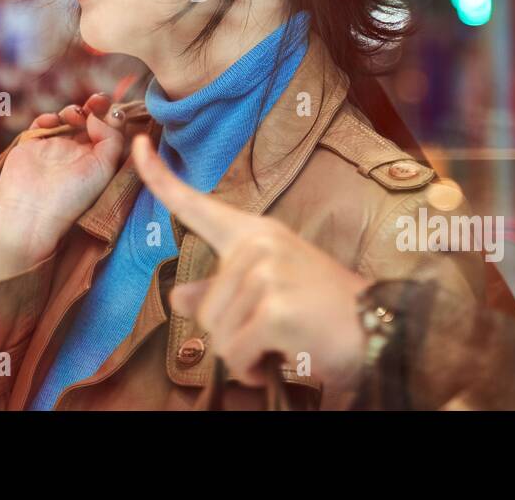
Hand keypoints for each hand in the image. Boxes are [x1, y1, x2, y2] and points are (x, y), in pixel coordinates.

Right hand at [0, 94, 128, 283]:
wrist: (32, 211)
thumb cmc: (72, 195)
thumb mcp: (104, 167)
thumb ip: (111, 137)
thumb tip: (101, 114)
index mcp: (97, 160)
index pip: (108, 131)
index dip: (111, 116)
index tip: (112, 109)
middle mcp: (76, 154)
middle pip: (88, 121)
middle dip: (94, 107)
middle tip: (96, 100)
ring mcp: (53, 148)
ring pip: (65, 119)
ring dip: (72, 111)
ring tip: (74, 115)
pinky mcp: (32, 145)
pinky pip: (40, 124)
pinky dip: (46, 117)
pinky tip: (52, 121)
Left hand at [131, 133, 369, 395]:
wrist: (378, 327)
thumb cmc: (322, 309)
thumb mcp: (269, 292)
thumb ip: (220, 292)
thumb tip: (178, 295)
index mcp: (254, 233)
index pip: (195, 203)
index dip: (158, 176)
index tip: (136, 144)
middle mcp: (258, 245)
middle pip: (204, 307)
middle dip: (230, 335)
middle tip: (271, 333)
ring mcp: (267, 274)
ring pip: (216, 333)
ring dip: (241, 355)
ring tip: (279, 344)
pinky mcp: (274, 309)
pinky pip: (235, 355)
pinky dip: (251, 370)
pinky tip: (278, 362)